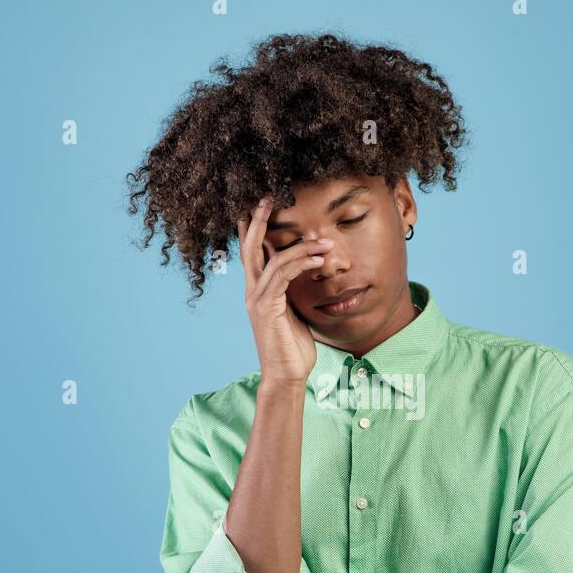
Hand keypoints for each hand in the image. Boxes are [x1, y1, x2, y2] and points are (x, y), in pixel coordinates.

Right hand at [236, 198, 323, 385]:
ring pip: (271, 258)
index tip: (261, 206)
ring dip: (299, 245)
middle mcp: (252, 291)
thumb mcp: (294, 312)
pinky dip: (300, 262)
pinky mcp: (266, 307)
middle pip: (249, 247)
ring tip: (323, 240)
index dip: (254, 228)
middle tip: (267, 196)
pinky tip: (318, 259)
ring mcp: (257, 299)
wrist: (286, 376)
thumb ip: (292, 291)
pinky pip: (281, 275)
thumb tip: (304, 271)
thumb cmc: (292, 348)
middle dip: (258, 220)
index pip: (252, 252)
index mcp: (258, 291)